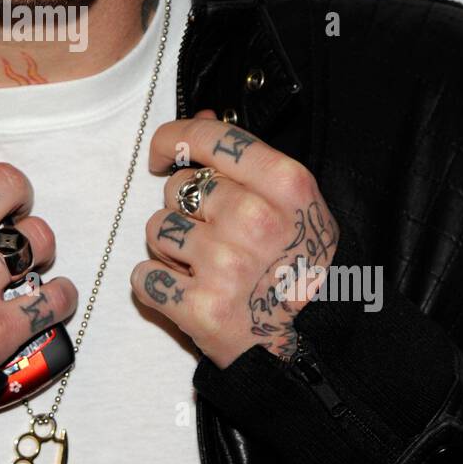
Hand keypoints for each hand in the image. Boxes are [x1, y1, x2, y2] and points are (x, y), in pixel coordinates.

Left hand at [130, 110, 339, 367]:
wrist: (318, 346)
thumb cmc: (303, 268)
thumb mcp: (295, 203)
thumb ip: (248, 160)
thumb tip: (203, 116)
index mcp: (285, 185)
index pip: (210, 138)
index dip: (174, 139)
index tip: (163, 154)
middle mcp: (254, 219)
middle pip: (177, 189)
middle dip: (185, 211)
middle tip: (216, 238)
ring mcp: (226, 265)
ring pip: (157, 229)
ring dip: (170, 249)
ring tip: (205, 268)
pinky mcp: (200, 307)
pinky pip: (144, 277)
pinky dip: (157, 287)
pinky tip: (188, 294)